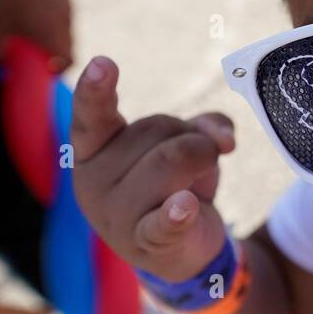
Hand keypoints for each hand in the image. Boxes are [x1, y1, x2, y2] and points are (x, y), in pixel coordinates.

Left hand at [0, 0, 73, 71]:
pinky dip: (56, 21)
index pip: (68, 59)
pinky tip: (40, 16)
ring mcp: (66, 6)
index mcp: (50, 32)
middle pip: (69, 46)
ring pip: (68, 30)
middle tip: (42, 57)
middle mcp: (63, 21)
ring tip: (38, 33)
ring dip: (58, 36)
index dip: (61, 69)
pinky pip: (65, 15)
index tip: (50, 72)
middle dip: (59, 54)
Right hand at [70, 56, 235, 281]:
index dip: (96, 90)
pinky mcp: (146, 244)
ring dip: (203, 161)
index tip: (103, 63)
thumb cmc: (172, 184)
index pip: (91, 117)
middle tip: (192, 162)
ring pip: (172, 161)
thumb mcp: (182, 143)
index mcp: (92, 150)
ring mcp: (116, 217)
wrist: (182, 251)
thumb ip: (203, 125)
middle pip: (156, 129)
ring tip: (198, 181)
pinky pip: (163, 223)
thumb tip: (221, 139)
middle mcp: (93, 182)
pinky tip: (185, 207)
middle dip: (190, 136)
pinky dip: (176, 214)